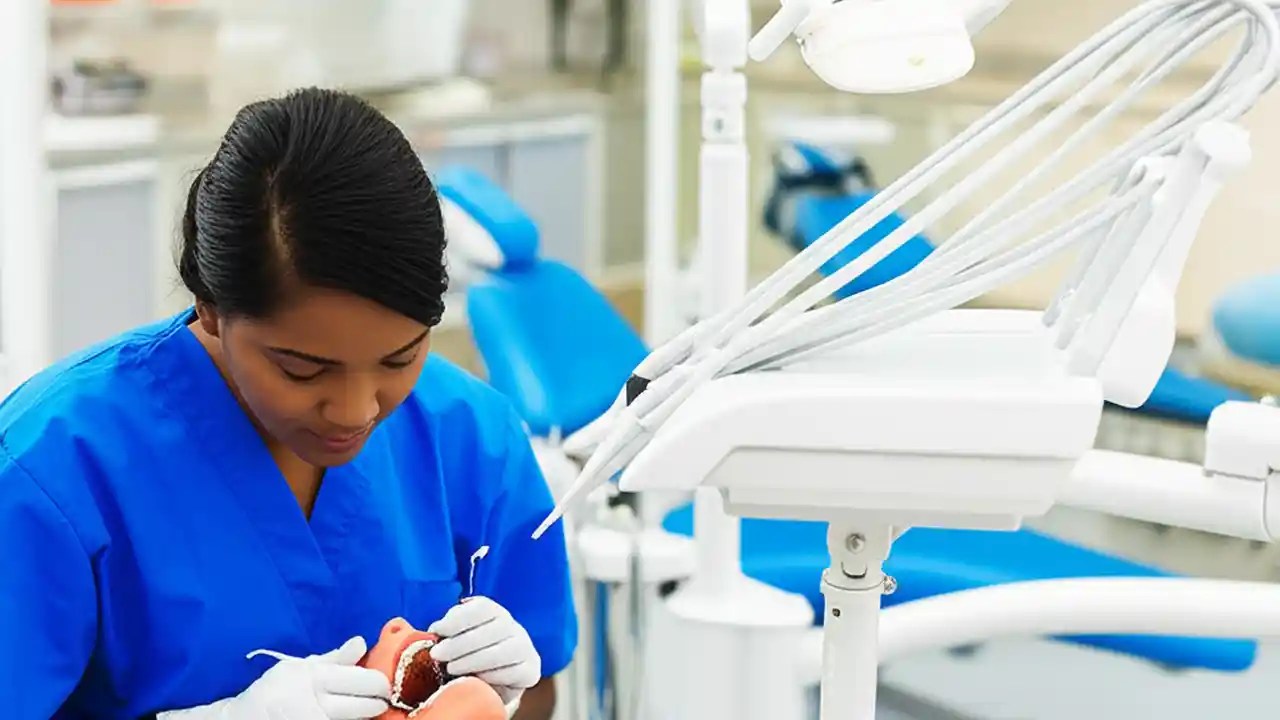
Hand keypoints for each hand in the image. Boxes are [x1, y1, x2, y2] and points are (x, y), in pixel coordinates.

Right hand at [157, 636, 390, 719]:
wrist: (244, 719)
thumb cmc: (275, 690)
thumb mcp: (300, 667)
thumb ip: (335, 658)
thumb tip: (361, 642)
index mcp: (318, 679)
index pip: (366, 681)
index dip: (381, 684)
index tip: (382, 685)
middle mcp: (321, 706)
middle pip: (367, 706)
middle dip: (378, 702)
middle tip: (379, 699)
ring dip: (363, 715)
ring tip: (358, 709)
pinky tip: (345, 717)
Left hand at [428, 596, 540, 704]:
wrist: (492, 687)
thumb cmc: (469, 659)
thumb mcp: (456, 640)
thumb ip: (448, 631)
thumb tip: (436, 629)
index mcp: (495, 613)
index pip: (482, 608)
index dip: (458, 618)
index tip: (436, 630)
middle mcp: (514, 627)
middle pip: (492, 629)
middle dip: (460, 642)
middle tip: (437, 654)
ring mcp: (526, 649)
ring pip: (505, 650)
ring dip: (474, 660)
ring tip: (451, 669)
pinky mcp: (531, 671)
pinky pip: (514, 672)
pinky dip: (492, 676)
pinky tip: (474, 680)